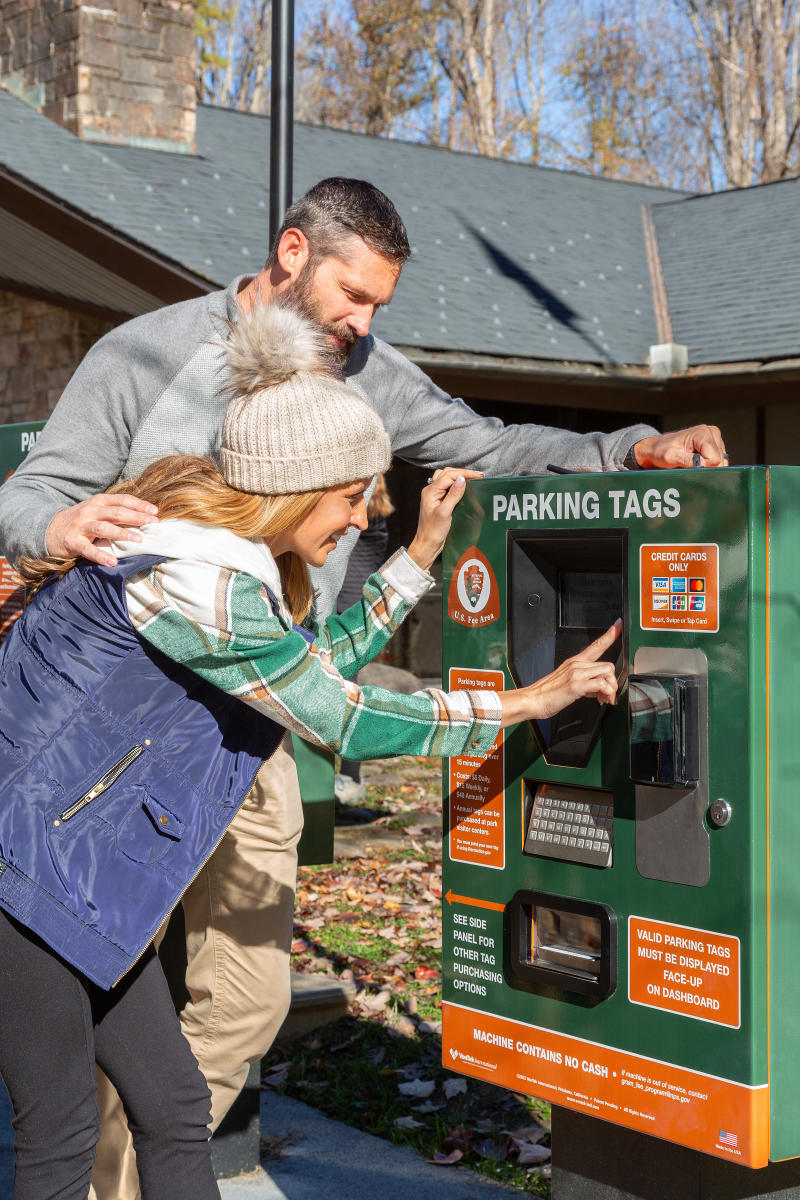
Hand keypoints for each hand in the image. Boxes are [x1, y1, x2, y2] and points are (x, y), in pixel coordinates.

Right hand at [46, 494, 157, 566]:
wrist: (50, 529)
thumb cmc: (80, 521)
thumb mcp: (96, 510)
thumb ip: (115, 512)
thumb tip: (143, 517)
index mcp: (98, 502)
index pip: (122, 500)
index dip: (138, 504)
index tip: (154, 511)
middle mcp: (90, 511)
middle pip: (116, 513)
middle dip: (136, 517)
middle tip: (153, 524)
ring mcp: (80, 526)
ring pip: (104, 528)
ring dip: (122, 534)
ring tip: (138, 539)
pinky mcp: (73, 542)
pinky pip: (88, 549)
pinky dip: (100, 556)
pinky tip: (112, 562)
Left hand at [407, 467, 483, 570]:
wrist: (427, 543)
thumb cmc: (433, 531)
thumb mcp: (445, 512)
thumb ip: (453, 495)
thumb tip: (461, 480)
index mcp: (431, 491)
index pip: (449, 475)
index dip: (465, 473)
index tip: (478, 476)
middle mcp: (431, 491)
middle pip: (447, 473)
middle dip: (463, 473)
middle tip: (477, 477)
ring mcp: (434, 495)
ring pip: (446, 478)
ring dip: (458, 477)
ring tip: (471, 480)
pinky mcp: (438, 501)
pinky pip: (447, 487)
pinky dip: (456, 484)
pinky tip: (463, 488)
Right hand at [500, 621, 621, 726]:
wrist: (533, 700)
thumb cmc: (547, 694)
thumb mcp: (568, 685)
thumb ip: (586, 684)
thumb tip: (598, 690)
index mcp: (575, 662)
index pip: (596, 644)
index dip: (610, 634)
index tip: (619, 625)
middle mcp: (576, 664)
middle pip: (608, 664)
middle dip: (612, 682)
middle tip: (607, 696)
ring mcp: (576, 673)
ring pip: (607, 672)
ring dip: (610, 688)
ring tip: (604, 699)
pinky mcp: (576, 684)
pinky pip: (601, 684)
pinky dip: (606, 693)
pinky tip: (600, 700)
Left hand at [632, 425, 726, 468]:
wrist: (658, 448)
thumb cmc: (662, 451)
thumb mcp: (670, 457)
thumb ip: (687, 460)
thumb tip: (703, 464)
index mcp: (702, 433)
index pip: (714, 458)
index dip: (703, 466)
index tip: (689, 465)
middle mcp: (711, 433)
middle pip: (720, 461)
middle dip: (706, 467)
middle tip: (689, 465)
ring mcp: (715, 439)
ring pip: (721, 462)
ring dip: (707, 467)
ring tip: (692, 462)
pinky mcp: (716, 445)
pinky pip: (719, 461)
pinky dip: (709, 466)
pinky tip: (698, 462)